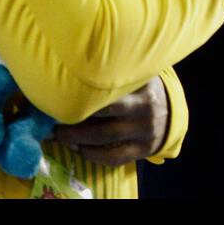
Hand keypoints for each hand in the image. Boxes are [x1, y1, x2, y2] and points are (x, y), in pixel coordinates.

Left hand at [52, 77, 167, 165]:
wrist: (170, 114)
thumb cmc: (142, 90)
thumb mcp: (137, 75)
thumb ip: (117, 70)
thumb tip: (76, 66)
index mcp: (142, 85)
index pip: (112, 86)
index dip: (85, 91)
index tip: (62, 92)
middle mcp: (145, 107)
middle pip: (104, 114)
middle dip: (75, 118)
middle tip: (53, 119)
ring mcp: (145, 131)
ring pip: (104, 138)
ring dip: (76, 138)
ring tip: (59, 135)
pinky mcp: (142, 150)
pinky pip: (113, 157)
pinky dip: (92, 155)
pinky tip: (79, 149)